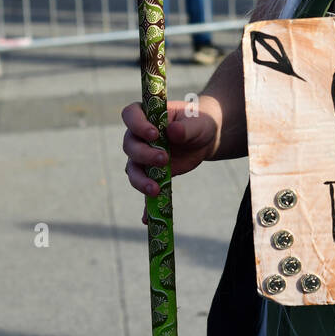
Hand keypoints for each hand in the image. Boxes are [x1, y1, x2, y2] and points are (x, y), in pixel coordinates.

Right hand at [121, 98, 218, 222]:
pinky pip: (145, 190)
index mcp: (148, 116)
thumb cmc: (199, 123)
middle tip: (164, 160)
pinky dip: (145, 205)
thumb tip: (172, 132)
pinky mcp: (152, 174)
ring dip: (140, 181)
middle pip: (130, 146)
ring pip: (132, 170)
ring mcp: (143, 157)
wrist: (204, 138)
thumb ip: (186, 128)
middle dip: (144, 155)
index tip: (154, 134)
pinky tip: (146, 220)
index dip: (138, 125)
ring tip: (156, 189)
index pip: (131, 115)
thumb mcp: (198, 123)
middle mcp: (140, 136)